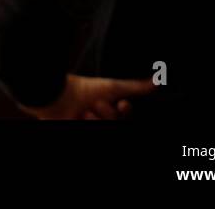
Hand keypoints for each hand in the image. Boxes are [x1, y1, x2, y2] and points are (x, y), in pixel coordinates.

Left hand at [20, 74, 156, 119]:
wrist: (56, 95)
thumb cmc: (83, 88)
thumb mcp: (113, 87)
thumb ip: (136, 86)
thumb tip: (158, 80)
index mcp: (109, 108)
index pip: (125, 117)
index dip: (125, 112)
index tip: (122, 104)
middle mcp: (100, 118)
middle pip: (115, 123)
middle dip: (108, 114)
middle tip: (95, 104)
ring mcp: (90, 125)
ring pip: (104, 128)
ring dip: (95, 120)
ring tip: (83, 112)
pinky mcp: (78, 132)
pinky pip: (90, 133)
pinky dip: (87, 126)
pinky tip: (78, 118)